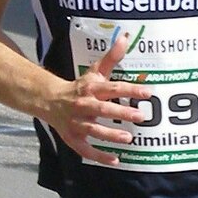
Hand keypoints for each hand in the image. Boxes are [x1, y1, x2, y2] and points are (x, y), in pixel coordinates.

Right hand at [42, 30, 143, 165]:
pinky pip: (86, 150)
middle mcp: (83, 106)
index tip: (147, 93)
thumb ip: (112, 57)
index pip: (113, 88)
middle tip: (141, 117)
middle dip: (122, 113)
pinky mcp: (72, 138)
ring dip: (111, 135)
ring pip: (94, 130)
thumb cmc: (79, 87)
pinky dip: (99, 156)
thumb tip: (126, 37)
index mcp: (91, 89)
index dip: (130, 90)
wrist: (50, 100)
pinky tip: (116, 160)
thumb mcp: (95, 72)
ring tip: (128, 139)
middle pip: (104, 109)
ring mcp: (77, 123)